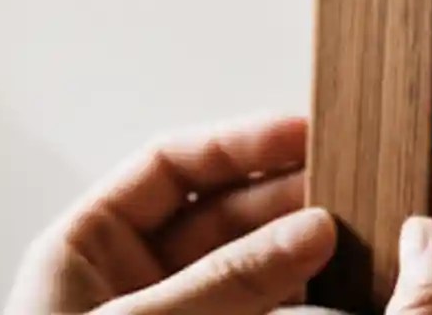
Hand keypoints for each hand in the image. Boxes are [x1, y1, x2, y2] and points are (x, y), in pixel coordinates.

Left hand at [4, 115, 335, 314]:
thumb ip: (227, 280)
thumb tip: (307, 233)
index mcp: (84, 249)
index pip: (168, 168)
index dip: (237, 144)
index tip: (300, 135)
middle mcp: (127, 279)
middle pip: (216, 211)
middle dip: (279, 196)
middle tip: (340, 187)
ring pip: (245, 263)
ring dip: (296, 247)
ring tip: (348, 233)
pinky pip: (257, 310)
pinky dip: (295, 295)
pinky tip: (332, 286)